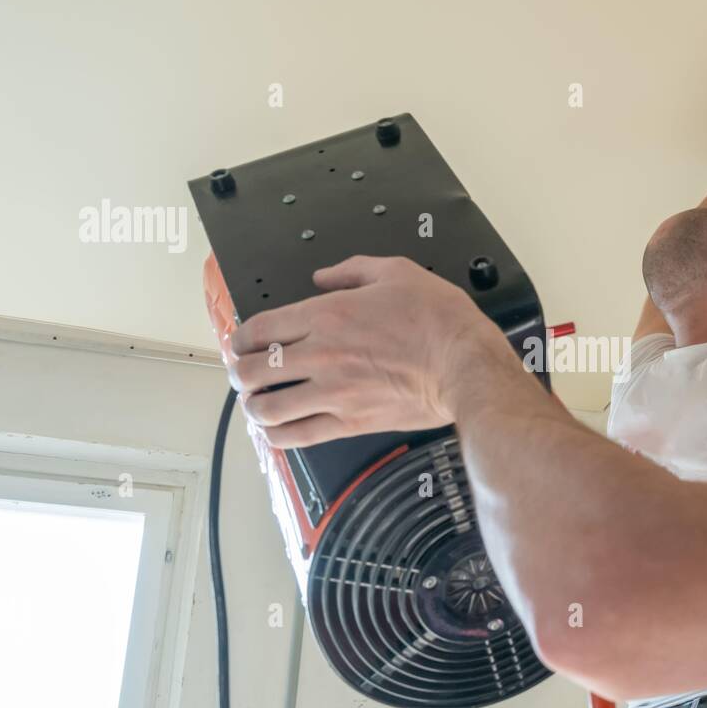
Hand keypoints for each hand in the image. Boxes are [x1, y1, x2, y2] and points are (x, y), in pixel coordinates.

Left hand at [226, 256, 511, 447]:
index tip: (241, 343)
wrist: (466, 367)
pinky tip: (275, 433)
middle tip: (245, 374)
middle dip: (242, 373)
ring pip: (269, 409)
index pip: (260, 329)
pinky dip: (278, 437)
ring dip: (254, 408)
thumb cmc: (439, 320)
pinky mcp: (350, 423)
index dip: (240, 338)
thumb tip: (324, 276)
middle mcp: (322, 356)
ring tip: (256, 405)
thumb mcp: (398, 273)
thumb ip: (353, 270)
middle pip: (256, 371)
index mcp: (328, 315)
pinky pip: (299, 436)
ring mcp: (334, 393)